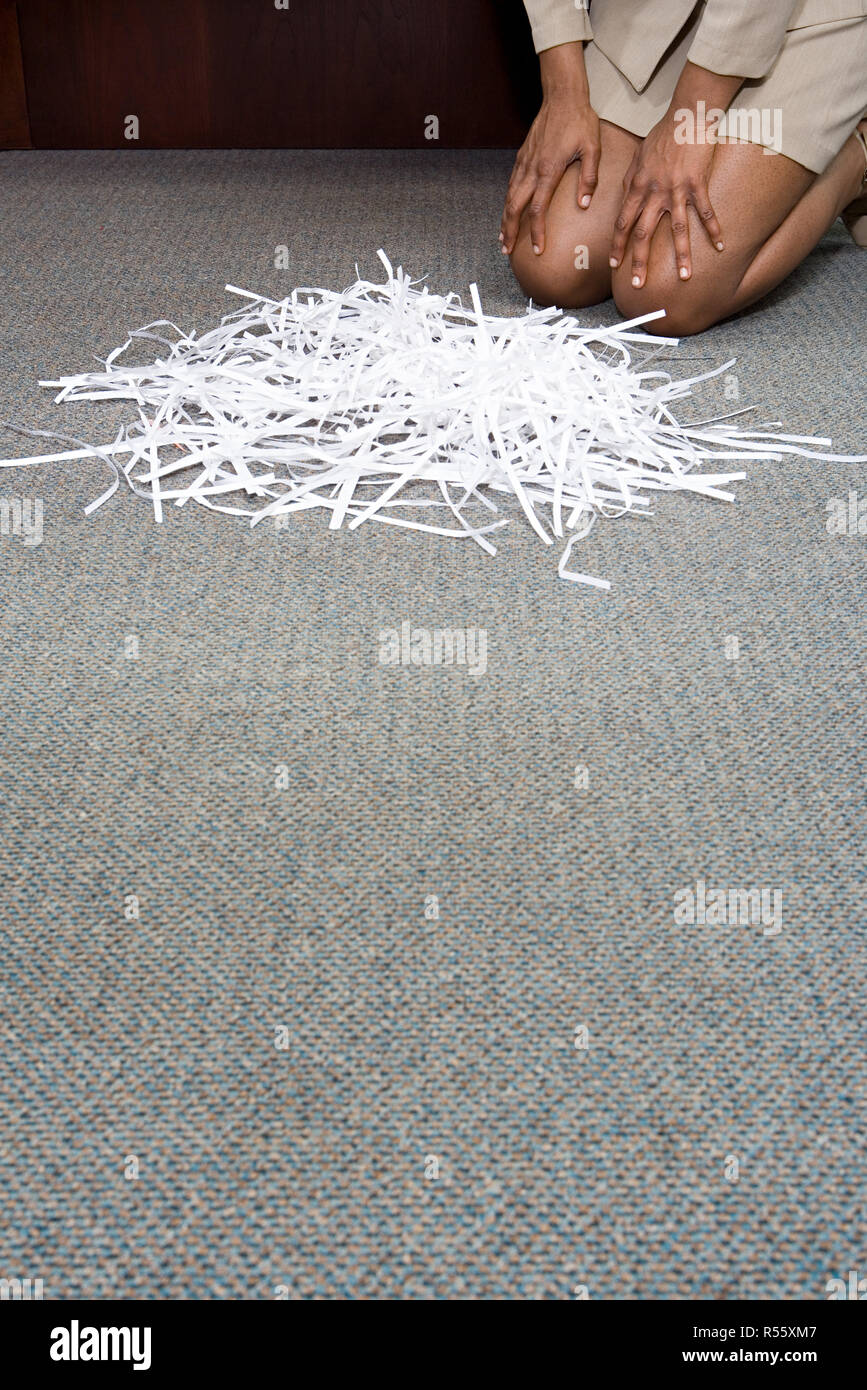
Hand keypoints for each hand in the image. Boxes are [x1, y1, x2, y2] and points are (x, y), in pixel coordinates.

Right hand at [500, 97, 600, 256]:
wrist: (562, 96)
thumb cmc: (580, 121)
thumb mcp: (593, 148)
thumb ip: (589, 177)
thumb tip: (584, 204)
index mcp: (549, 170)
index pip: (538, 209)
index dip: (536, 232)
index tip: (537, 249)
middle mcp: (532, 168)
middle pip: (515, 207)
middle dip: (509, 230)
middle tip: (507, 250)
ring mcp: (525, 162)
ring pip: (509, 196)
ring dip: (505, 218)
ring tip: (503, 237)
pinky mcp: (522, 156)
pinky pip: (512, 184)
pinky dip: (508, 201)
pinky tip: (508, 210)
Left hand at [608, 114, 723, 286]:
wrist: (686, 114)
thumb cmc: (662, 134)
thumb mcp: (638, 156)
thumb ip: (630, 179)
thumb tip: (624, 198)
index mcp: (637, 186)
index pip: (622, 222)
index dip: (617, 245)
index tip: (614, 264)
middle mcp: (654, 192)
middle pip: (643, 233)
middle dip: (639, 261)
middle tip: (637, 286)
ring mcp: (676, 189)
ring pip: (677, 229)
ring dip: (682, 255)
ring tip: (686, 277)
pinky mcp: (698, 183)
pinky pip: (706, 211)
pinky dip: (714, 229)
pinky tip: (721, 246)